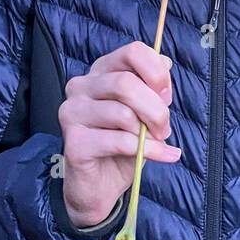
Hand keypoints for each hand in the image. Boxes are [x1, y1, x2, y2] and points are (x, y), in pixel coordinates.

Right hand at [58, 41, 181, 228]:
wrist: (99, 187)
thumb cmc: (122, 145)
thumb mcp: (144, 112)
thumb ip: (152, 87)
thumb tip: (166, 63)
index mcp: (100, 71)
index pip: (132, 52)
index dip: (156, 72)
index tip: (167, 95)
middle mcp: (81, 86)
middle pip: (126, 83)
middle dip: (155, 108)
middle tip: (164, 128)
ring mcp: (72, 112)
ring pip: (123, 113)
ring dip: (149, 132)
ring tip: (155, 143)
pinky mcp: (74, 142)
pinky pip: (119, 141)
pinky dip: (148, 150)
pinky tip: (160, 156)